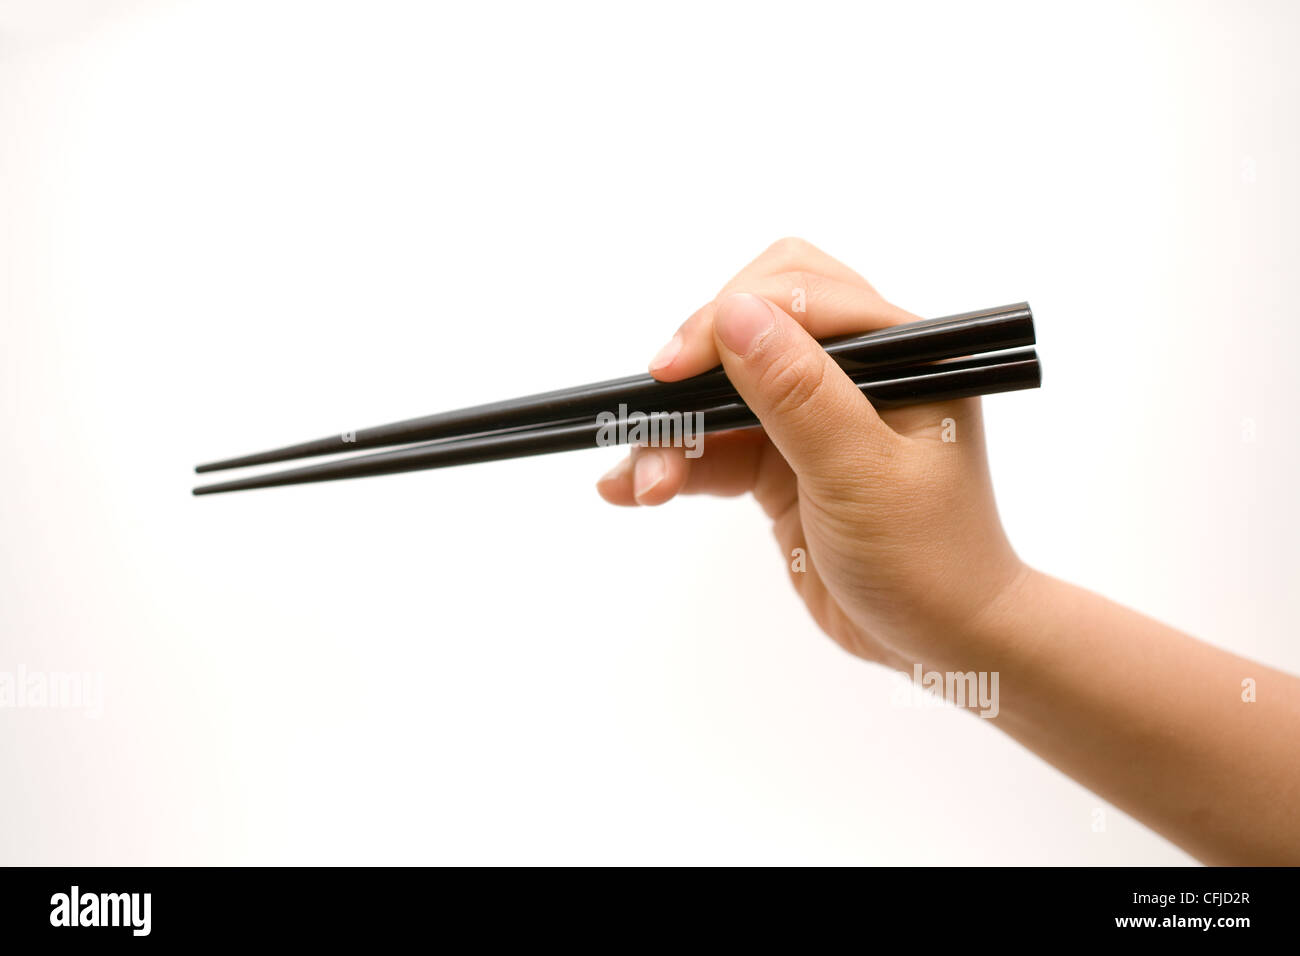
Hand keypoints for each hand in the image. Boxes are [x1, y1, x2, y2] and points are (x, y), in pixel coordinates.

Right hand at [595, 238, 1026, 672]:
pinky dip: (675, 462)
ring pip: (723, 389)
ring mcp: (814, 416)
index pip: (798, 292)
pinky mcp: (782, 463)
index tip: (671, 370)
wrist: (942, 643)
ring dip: (675, 428)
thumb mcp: (863, 476)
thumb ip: (799, 395)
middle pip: (751, 322)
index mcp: (898, 351)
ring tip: (646, 484)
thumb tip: (735, 315)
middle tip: (654, 413)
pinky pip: (715, 445)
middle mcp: (855, 370)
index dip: (726, 320)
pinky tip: (634, 487)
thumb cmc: (930, 561)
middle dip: (695, 367)